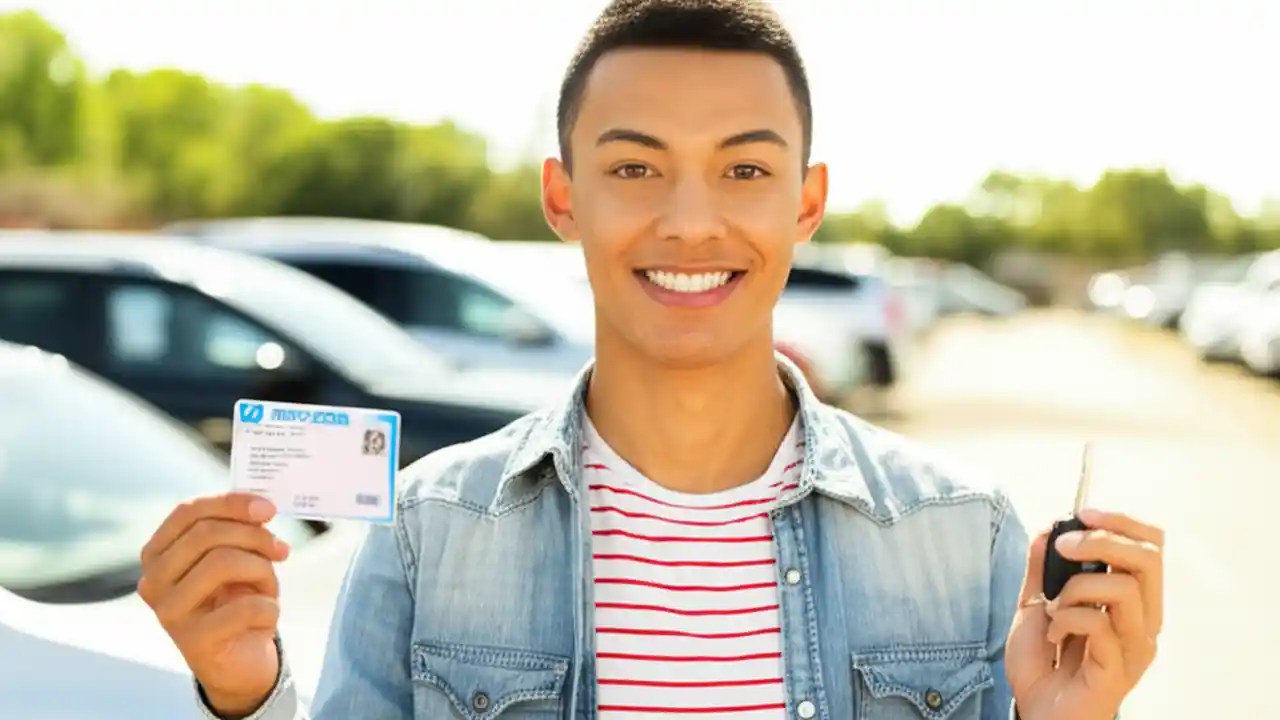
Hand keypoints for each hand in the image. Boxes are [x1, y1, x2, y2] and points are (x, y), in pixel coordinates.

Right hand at [137, 493, 291, 716]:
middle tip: (281, 549)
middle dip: (255, 536)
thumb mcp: (233, 557)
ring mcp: (169, 612)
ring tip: (270, 587)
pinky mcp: (194, 641)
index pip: (188, 512)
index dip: (231, 503)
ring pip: (223, 563)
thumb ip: (237, 529)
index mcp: (157, 554)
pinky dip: (270, 606)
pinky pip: (246, 606)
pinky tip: (267, 615)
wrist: (238, 661)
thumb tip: (261, 507)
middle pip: (207, 534)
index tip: (268, 508)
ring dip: (262, 570)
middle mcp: (153, 581)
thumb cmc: (235, 600)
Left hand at [1005, 509, 1163, 719]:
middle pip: (1148, 559)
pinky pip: (1100, 622)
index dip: (1122, 522)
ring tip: (1054, 609)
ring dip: (1076, 588)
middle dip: (1101, 541)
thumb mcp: (1035, 605)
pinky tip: (1054, 635)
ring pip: (1124, 588)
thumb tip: (1049, 529)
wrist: (1035, 711)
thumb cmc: (1043, 664)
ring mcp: (1135, 646)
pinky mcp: (1119, 668)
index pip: (1151, 548)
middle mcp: (1144, 622)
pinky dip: (1067, 618)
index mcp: (1132, 601)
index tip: (1083, 514)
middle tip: (1064, 548)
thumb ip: (1043, 569)